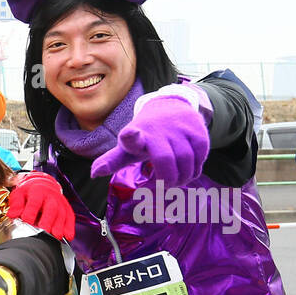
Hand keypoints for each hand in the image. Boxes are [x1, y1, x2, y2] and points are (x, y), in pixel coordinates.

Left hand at [7, 171, 74, 240]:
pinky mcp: (66, 208)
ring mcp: (60, 202)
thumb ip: (16, 204)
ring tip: (57, 236)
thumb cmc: (28, 192)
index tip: (27, 220)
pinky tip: (68, 237)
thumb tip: (12, 214)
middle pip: (51, 208)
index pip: (35, 201)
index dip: (31, 211)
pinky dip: (70, 228)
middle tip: (45, 231)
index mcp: (37, 191)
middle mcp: (51, 196)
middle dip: (48, 220)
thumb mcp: (19, 194)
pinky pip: (70, 217)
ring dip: (60, 226)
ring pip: (62, 214)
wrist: (43, 184)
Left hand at [91, 93, 209, 187]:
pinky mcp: (196, 127)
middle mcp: (158, 128)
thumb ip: (112, 161)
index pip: (132, 136)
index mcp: (136, 135)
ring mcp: (178, 126)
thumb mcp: (127, 147)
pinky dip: (197, 167)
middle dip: (168, 179)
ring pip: (186, 159)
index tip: (130, 135)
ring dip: (184, 177)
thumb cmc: (144, 135)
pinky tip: (189, 170)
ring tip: (178, 182)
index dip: (131, 137)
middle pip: (166, 160)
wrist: (168, 106)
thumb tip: (94, 173)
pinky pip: (201, 153)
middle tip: (167, 187)